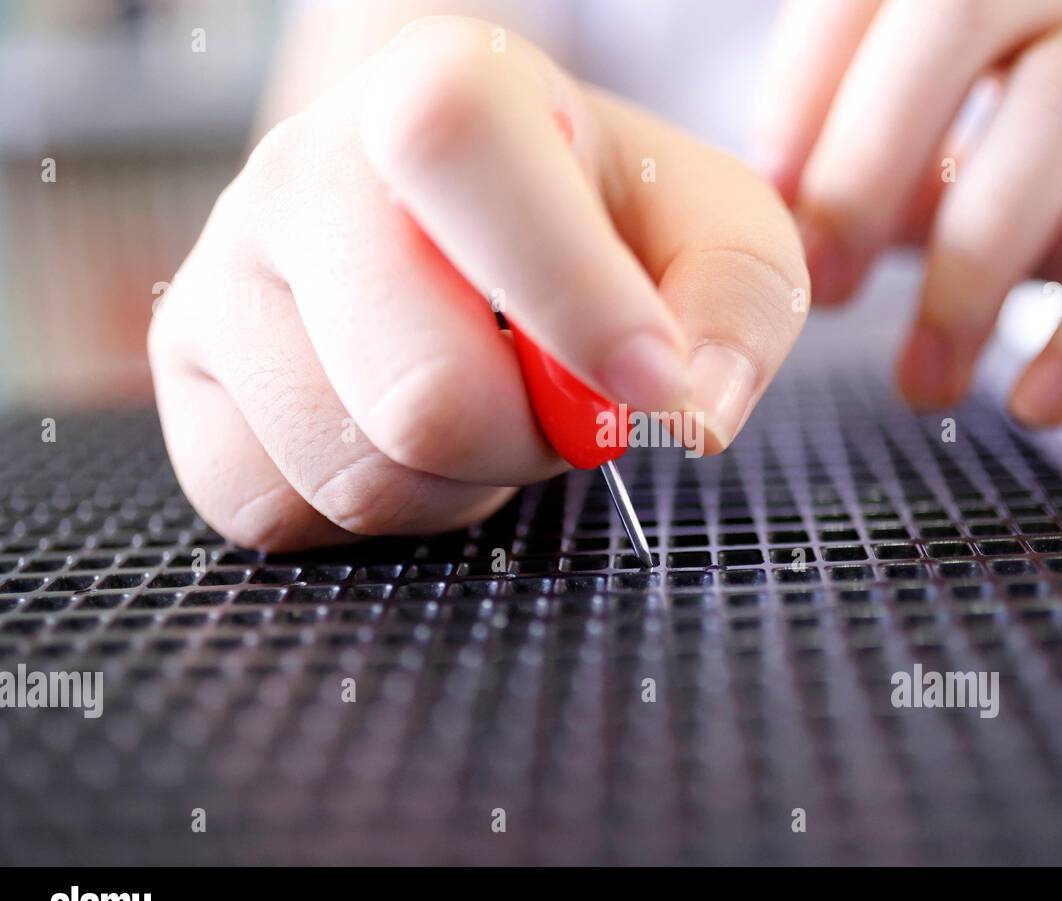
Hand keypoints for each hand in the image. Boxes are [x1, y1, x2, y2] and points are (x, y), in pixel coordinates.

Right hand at [151, 15, 807, 550]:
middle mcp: (300, 169)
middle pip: (418, 387)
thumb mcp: (712, 231)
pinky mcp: (185, 374)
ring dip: (457, 481)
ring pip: (351, 470)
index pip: (453, 148)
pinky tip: (405, 441)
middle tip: (561, 405)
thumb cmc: (598, 222)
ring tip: (482, 405)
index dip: (568, 295)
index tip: (653, 382)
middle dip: (529, 442)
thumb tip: (691, 408)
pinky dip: (372, 513)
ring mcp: (221, 272)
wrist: (472, 231)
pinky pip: (272, 507)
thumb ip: (737, 305)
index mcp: (440, 86)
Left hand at [753, 0, 1061, 424]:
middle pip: (964, 10)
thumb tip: (782, 222)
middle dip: (868, 161)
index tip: (770, 205)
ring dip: (973, 260)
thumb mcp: (985, 176)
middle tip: (826, 288)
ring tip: (927, 379)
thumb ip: (890, 180)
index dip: (807, 85)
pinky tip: (1042, 396)